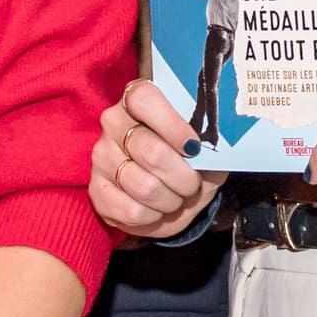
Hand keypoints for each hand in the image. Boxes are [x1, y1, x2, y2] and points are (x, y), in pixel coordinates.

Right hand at [92, 79, 222, 238]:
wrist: (172, 197)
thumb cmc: (189, 163)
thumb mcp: (206, 148)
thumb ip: (210, 140)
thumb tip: (219, 144)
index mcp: (137, 101)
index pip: (143, 100)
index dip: (172, 125)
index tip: (193, 147)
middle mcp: (113, 124)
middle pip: (151, 151)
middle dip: (183, 176)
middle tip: (193, 183)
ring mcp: (102, 158)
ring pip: (144, 186)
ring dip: (171, 199)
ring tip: (176, 197)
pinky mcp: (97, 192)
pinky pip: (132, 211)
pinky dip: (154, 216)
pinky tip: (157, 209)